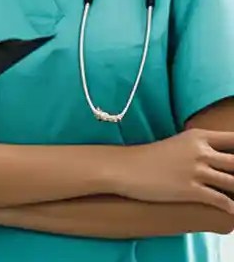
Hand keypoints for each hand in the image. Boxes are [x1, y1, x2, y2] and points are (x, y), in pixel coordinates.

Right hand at [116, 128, 233, 212]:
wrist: (124, 168)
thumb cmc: (149, 158)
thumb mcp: (178, 144)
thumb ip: (200, 147)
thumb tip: (217, 155)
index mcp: (198, 137)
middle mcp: (201, 152)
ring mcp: (196, 171)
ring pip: (233, 182)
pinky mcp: (190, 189)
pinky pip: (221, 200)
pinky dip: (231, 207)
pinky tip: (232, 211)